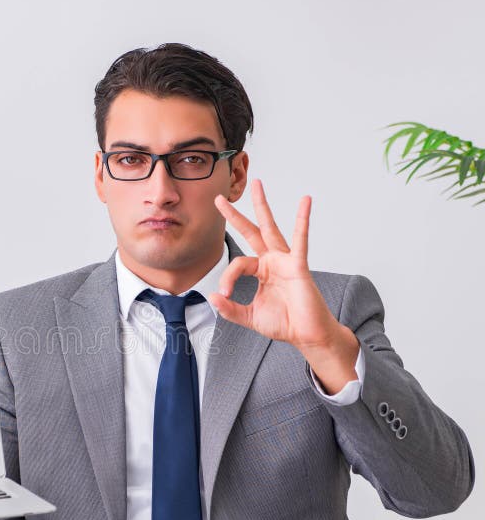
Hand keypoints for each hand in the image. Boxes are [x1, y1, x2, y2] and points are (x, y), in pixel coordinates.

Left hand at [209, 179, 358, 393]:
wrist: (306, 335)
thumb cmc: (284, 323)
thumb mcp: (249, 317)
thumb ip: (229, 309)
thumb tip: (212, 297)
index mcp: (261, 271)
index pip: (237, 264)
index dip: (227, 278)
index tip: (225, 296)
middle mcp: (272, 261)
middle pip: (251, 231)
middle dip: (235, 215)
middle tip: (219, 198)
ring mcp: (285, 260)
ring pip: (270, 228)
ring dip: (262, 206)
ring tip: (257, 184)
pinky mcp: (298, 265)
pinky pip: (301, 240)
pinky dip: (302, 220)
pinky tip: (305, 201)